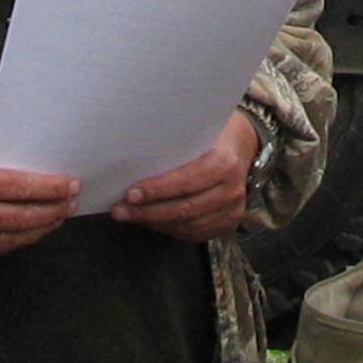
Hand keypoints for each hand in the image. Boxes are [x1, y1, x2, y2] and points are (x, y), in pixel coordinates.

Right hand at [0, 149, 79, 263]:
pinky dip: (18, 241)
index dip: (50, 188)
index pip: (21, 186)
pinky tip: (31, 232)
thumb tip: (32, 178)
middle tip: (71, 202)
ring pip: (15, 237)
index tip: (70, 184)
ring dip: (42, 228)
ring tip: (57, 217)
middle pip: (23, 216)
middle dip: (54, 209)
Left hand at [112, 114, 259, 243]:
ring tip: (130, 216)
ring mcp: (233, 210)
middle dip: (147, 212)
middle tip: (119, 211)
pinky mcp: (228, 224)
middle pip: (185, 209)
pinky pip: (194, 234)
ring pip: (188, 226)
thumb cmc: (212, 133)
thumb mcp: (196, 129)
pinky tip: (151, 222)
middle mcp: (232, 190)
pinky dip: (169, 230)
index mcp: (224, 163)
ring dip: (155, 223)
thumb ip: (173, 143)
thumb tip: (131, 157)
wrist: (244, 144)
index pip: (186, 182)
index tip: (130, 194)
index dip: (157, 190)